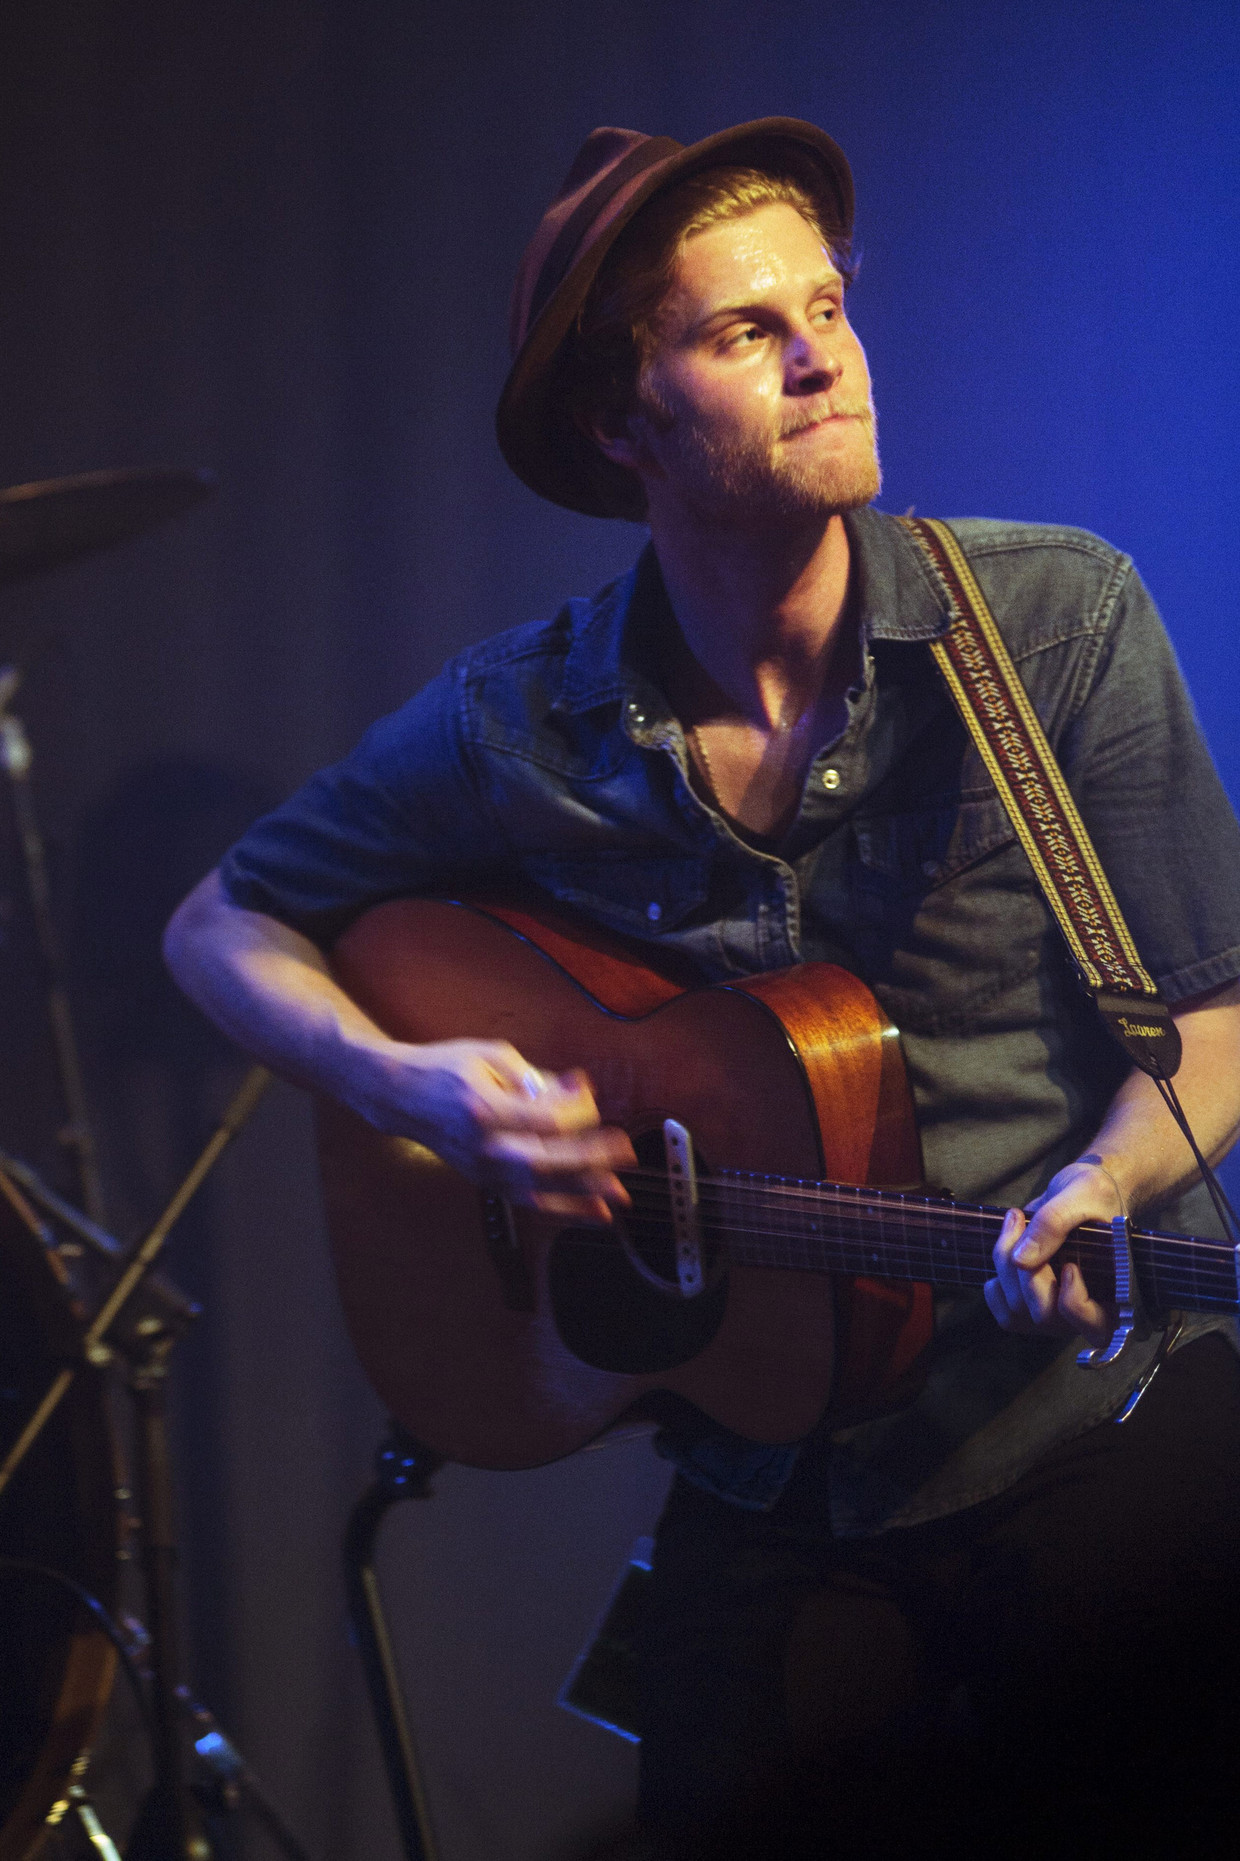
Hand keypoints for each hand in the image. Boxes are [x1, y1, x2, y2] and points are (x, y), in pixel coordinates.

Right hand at [343, 1036, 635, 1223]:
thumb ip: (535, 1077)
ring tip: (619, 1194)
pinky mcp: (486, 1183)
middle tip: (625, 1150)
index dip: (577, 1110)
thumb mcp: (490, 1055)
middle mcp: (483, 1147)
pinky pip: (531, 1202)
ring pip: (541, 1189)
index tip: (588, 1092)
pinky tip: (596, 1213)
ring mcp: (483, 1171)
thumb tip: (577, 1091)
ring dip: (585, 1192)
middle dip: (592, 1158)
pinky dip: (567, 1209)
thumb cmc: (445, 1069)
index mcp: (483, 1110)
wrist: (400, 1097)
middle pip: (548, 1161)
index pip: (544, 1120)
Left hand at [983, 1157, 1120, 1349]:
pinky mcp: (1032, 1307)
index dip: (1074, 1302)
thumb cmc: (1094, 1193)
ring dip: (1005, 1268)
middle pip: (1046, 1316)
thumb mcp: (1082, 1193)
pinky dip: (996, 1284)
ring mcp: (1059, 1315)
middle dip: (1027, 1273)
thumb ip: (1055, 1222)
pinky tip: (1006, 1250)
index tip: (1070, 1265)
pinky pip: (1005, 1314)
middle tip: (1023, 1224)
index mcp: (1118, 1294)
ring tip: (1014, 1223)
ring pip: (1019, 1313)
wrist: (1082, 1193)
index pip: (1097, 1329)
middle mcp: (1088, 1313)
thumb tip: (1020, 1259)